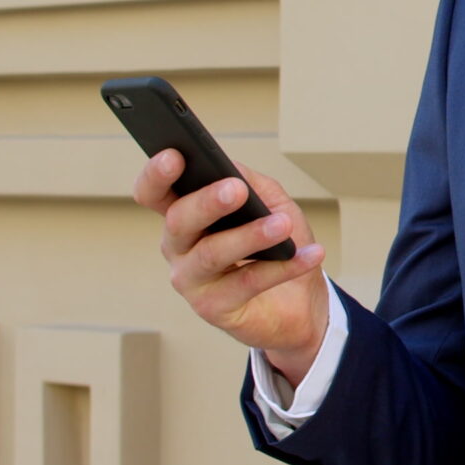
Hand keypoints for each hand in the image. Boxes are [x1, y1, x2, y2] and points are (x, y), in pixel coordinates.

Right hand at [134, 150, 329, 386]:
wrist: (299, 300)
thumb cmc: (276, 245)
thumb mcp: (270, 204)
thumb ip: (250, 182)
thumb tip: (231, 167)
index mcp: (184, 215)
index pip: (153, 192)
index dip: (156, 175)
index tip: (174, 155)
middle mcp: (178, 247)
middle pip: (178, 220)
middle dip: (207, 202)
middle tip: (236, 190)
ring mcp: (191, 280)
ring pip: (211, 254)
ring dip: (250, 236)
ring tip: (282, 225)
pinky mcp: (213, 308)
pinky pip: (247, 283)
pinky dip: (283, 267)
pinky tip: (310, 254)